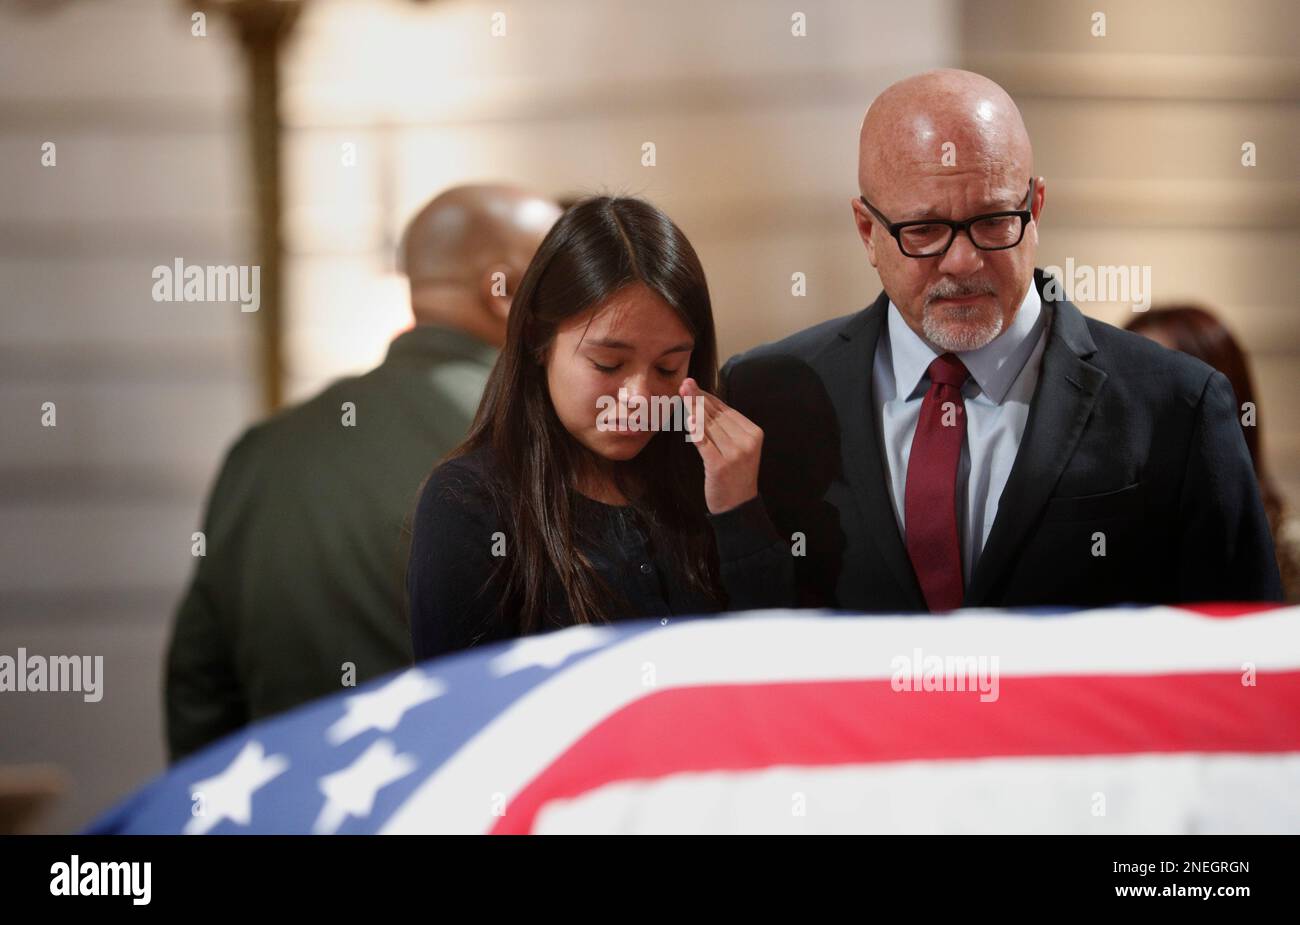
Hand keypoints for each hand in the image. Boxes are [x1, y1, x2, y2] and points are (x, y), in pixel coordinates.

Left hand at [680, 377, 762, 514]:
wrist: (738, 506)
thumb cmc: (735, 475)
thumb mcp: (738, 448)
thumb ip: (726, 427)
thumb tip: (705, 402)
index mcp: (753, 433)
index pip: (726, 410)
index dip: (708, 397)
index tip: (693, 386)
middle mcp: (746, 441)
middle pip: (717, 415)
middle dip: (699, 398)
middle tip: (684, 383)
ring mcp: (734, 454)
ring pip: (709, 425)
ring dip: (693, 408)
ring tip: (682, 394)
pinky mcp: (720, 465)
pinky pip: (704, 443)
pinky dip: (695, 429)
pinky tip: (688, 418)